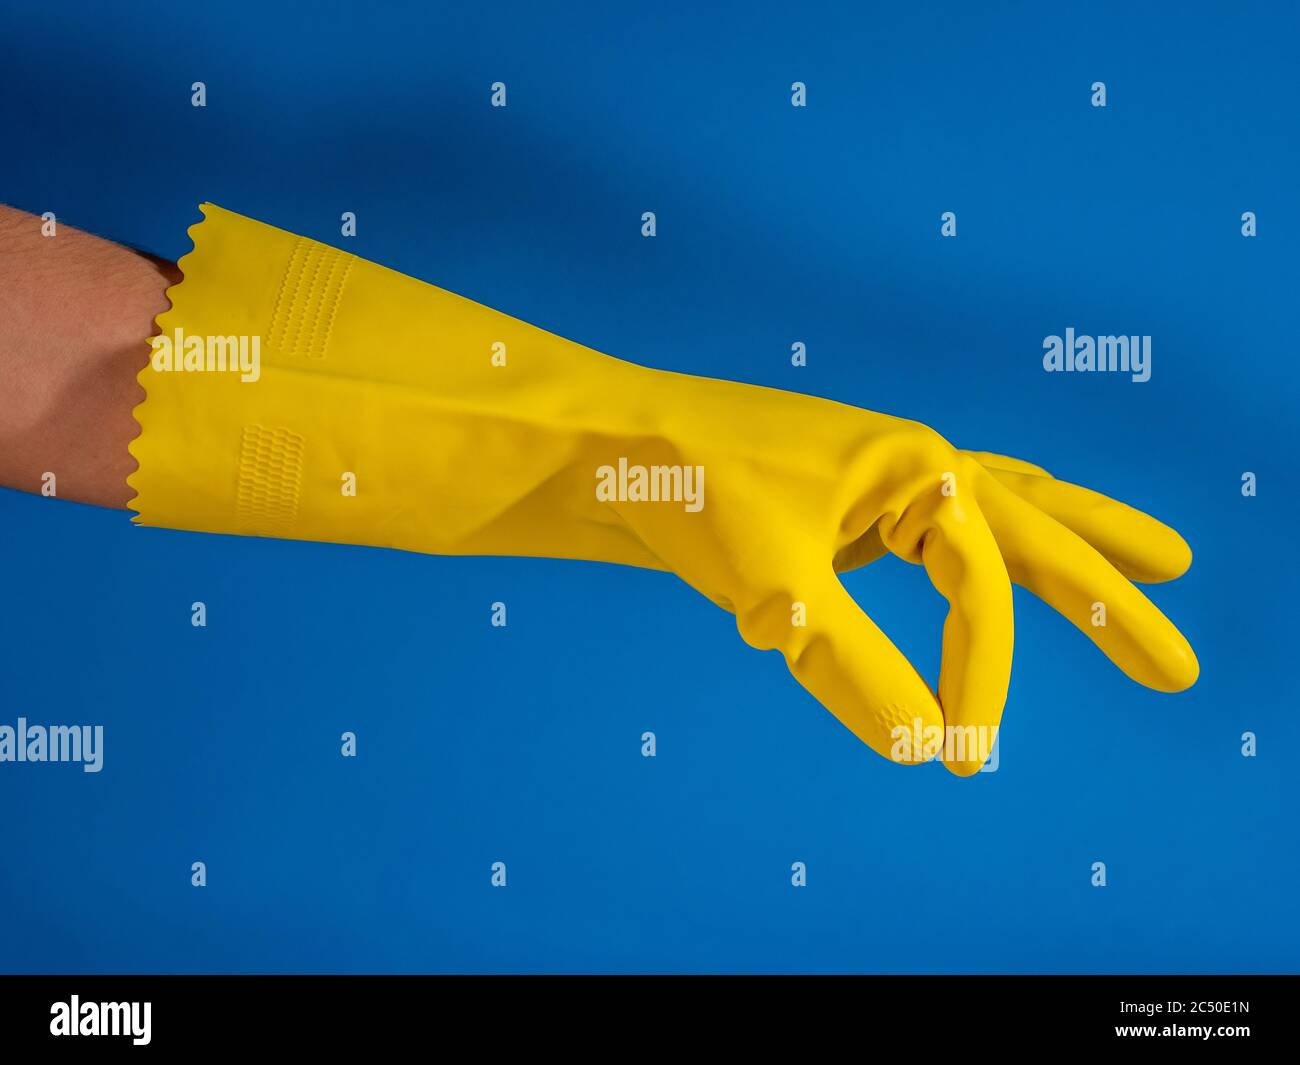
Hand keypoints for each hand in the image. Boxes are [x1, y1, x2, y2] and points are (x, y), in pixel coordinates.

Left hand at [606, 372, 1196, 775]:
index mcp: (916, 465)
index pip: (983, 590)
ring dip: (1077, 542)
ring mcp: (883, 477)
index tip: (964, 757)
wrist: (610, 446)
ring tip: (1156, 560)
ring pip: (1005, 511)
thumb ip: (855, 666)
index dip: (983, 679)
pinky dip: (989, 546)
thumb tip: (924, 747)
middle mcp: (915, 463)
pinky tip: (1000, 552)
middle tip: (1178, 668)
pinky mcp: (846, 505)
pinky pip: (943, 529)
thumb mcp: (780, 589)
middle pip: (1039, 530)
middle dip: (1109, 598)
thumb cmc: (690, 491)